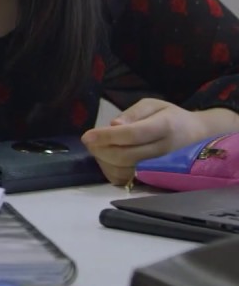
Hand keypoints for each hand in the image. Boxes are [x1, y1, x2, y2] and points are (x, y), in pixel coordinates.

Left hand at [81, 99, 209, 184]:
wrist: (197, 136)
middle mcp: (163, 150)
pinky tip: (108, 158)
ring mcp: (160, 168)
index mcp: (164, 127)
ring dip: (103, 160)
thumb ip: (132, 114)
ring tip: (99, 147)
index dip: (107, 136)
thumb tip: (114, 125)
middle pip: (125, 156)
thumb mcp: (153, 105)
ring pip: (124, 171)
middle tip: (90, 140)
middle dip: (100, 149)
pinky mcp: (153, 178)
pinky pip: (126, 180)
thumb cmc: (170, 117)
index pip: (132, 135)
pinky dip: (111, 170)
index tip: (87, 135)